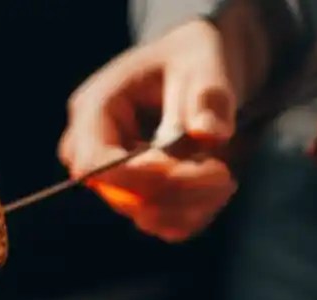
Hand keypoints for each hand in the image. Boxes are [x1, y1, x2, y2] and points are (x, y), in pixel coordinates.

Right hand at [58, 20, 240, 241]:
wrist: (199, 72)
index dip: (140, 178)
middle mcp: (91, 147)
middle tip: (223, 172)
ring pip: (142, 214)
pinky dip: (194, 213)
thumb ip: (209, 97)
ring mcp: (110, 176)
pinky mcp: (134, 194)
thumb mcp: (206, 62)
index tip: (195, 167)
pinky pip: (160, 222)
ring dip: (191, 205)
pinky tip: (215, 188)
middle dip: (178, 190)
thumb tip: (209, 134)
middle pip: (118, 195)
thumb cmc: (195, 60)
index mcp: (94, 108)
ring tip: (224, 177)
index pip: (93, 164)